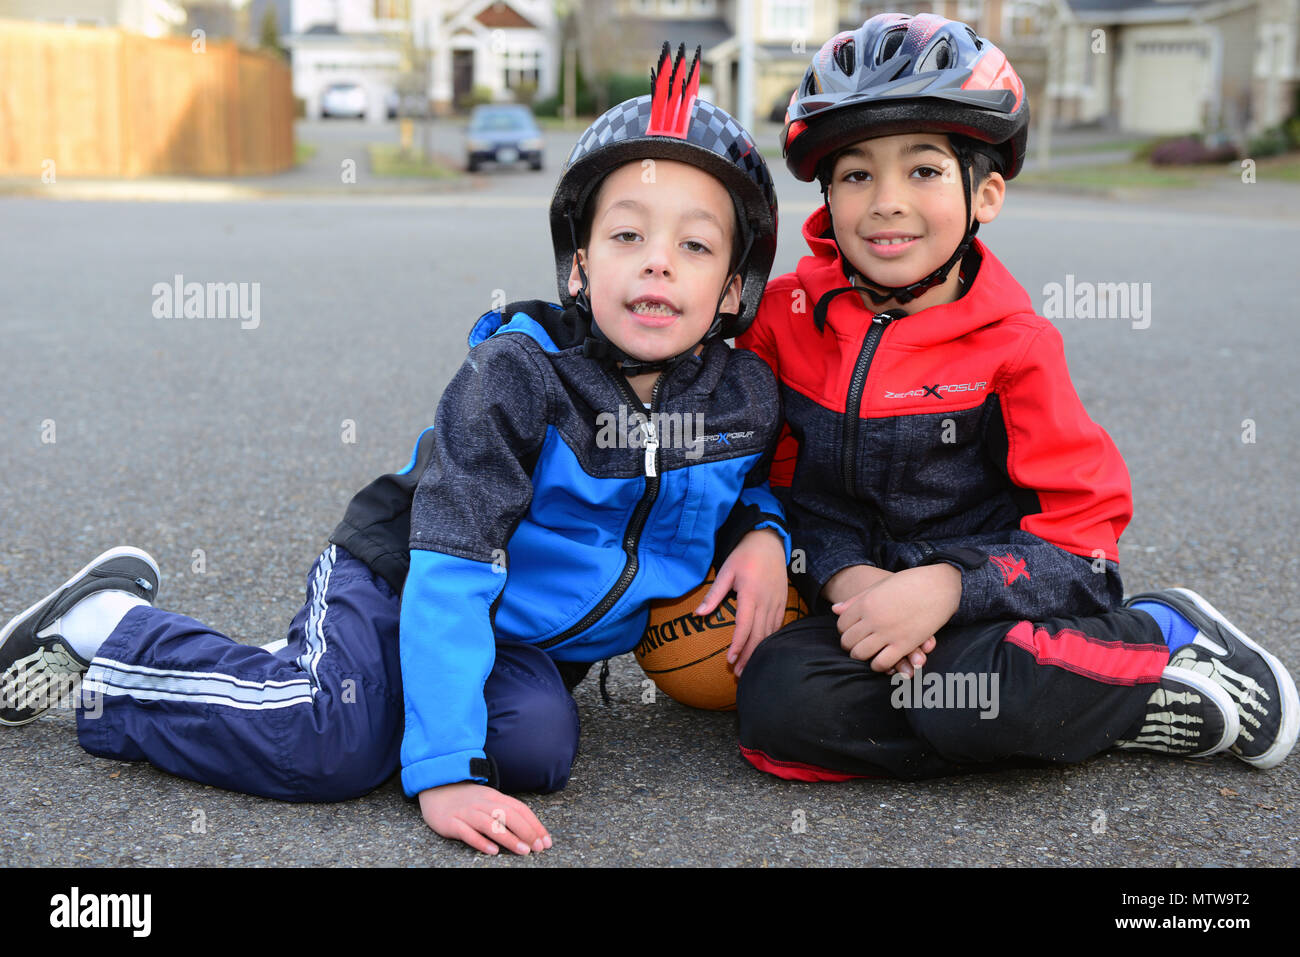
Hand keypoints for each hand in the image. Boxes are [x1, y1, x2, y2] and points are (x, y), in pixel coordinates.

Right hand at [418, 781, 550, 855]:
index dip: (534, 825)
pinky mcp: (451, 822)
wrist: (435, 788)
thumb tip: (529, 828)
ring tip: (523, 851)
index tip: (546, 841)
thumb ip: (505, 810)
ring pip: (490, 824)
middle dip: (526, 832)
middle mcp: (482, 803)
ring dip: (509, 838)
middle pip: (508, 815)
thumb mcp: (488, 799)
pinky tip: (493, 851)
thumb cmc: (466, 799)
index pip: (519, 809)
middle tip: (538, 848)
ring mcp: (466, 812)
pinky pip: (467, 833)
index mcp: (494, 797)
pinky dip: (481, 842)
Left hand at [694, 528, 787, 676]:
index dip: (738, 645)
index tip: (730, 660)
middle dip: (748, 656)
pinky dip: (769, 640)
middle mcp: (766, 601)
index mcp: (750, 594)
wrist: (769, 541)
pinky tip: (763, 650)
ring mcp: (777, 602)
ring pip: (769, 633)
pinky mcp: (783, 602)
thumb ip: (714, 594)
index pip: (744, 626)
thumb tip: (699, 614)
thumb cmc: (744, 555)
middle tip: (739, 673)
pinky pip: (777, 626)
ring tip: (749, 667)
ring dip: (759, 652)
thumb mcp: (726, 571)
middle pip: (758, 635)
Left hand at [830, 564, 960, 673]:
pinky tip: (881, 662)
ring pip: (861, 654)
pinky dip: (878, 666)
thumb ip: (856, 600)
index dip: (844, 631)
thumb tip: (834, 609)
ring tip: (866, 655)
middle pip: (848, 641)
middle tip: (856, 647)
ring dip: (861, 657)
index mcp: (865, 603)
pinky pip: (882, 663)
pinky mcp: (904, 644)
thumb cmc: (909, 583)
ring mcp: (888, 632)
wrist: (938, 586)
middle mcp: (873, 618)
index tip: (851, 632)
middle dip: (849, 646)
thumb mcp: (879, 587)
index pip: (842, 624)